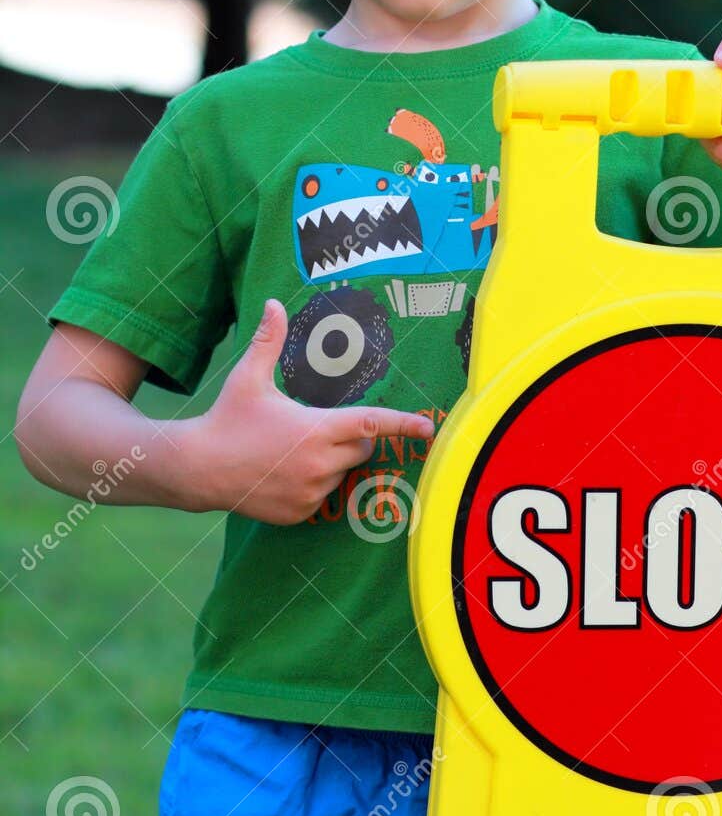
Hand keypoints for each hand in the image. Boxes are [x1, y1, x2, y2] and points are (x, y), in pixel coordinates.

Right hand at [184, 299, 434, 524]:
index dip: (403, 425)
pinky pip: (322, 496)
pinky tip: (282, 473)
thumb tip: (273, 303)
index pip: (372, 423)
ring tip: (289, 452)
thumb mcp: (248, 378)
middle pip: (362, 448)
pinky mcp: (300, 513)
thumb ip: (269, 341)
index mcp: (316, 428)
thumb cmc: (226, 419)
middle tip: (316, 428)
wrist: (198, 469)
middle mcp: (320, 464)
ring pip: (342, 473)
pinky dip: (312, 484)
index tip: (428, 428)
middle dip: (351, 436)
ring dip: (330, 461)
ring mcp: (311, 492)